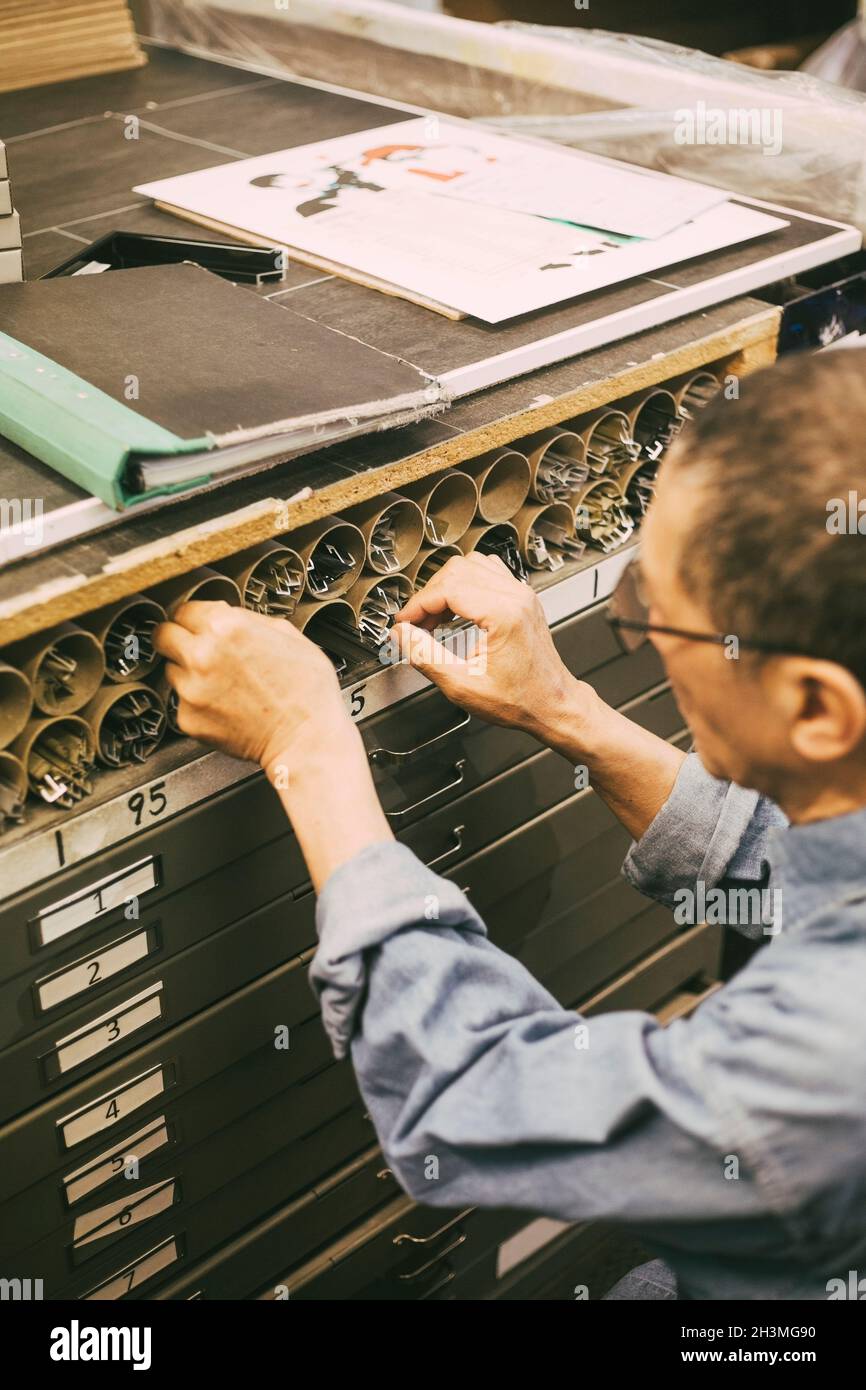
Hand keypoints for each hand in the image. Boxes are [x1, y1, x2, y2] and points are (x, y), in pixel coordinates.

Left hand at [153, 601, 349, 776]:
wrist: (306, 738)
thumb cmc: (307, 690)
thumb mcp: (289, 635)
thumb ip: (248, 619)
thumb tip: (227, 614)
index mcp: (226, 626)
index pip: (183, 609)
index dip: (194, 617)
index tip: (197, 625)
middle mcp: (202, 654)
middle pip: (162, 635)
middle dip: (177, 639)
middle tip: (194, 648)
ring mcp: (190, 689)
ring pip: (171, 669)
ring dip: (188, 672)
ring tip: (220, 683)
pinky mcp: (187, 718)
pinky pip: (182, 702)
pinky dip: (197, 703)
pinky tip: (224, 705)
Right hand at [392, 552, 588, 738]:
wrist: (551, 704)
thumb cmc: (519, 700)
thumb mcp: (462, 685)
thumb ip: (425, 655)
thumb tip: (403, 634)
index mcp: (504, 614)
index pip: (448, 589)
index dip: (418, 605)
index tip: (405, 623)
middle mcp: (516, 596)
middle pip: (457, 571)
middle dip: (429, 595)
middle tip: (417, 624)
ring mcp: (522, 594)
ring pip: (472, 565)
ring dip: (446, 587)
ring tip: (435, 617)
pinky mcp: (522, 598)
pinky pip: (488, 572)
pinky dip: (465, 584)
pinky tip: (456, 608)